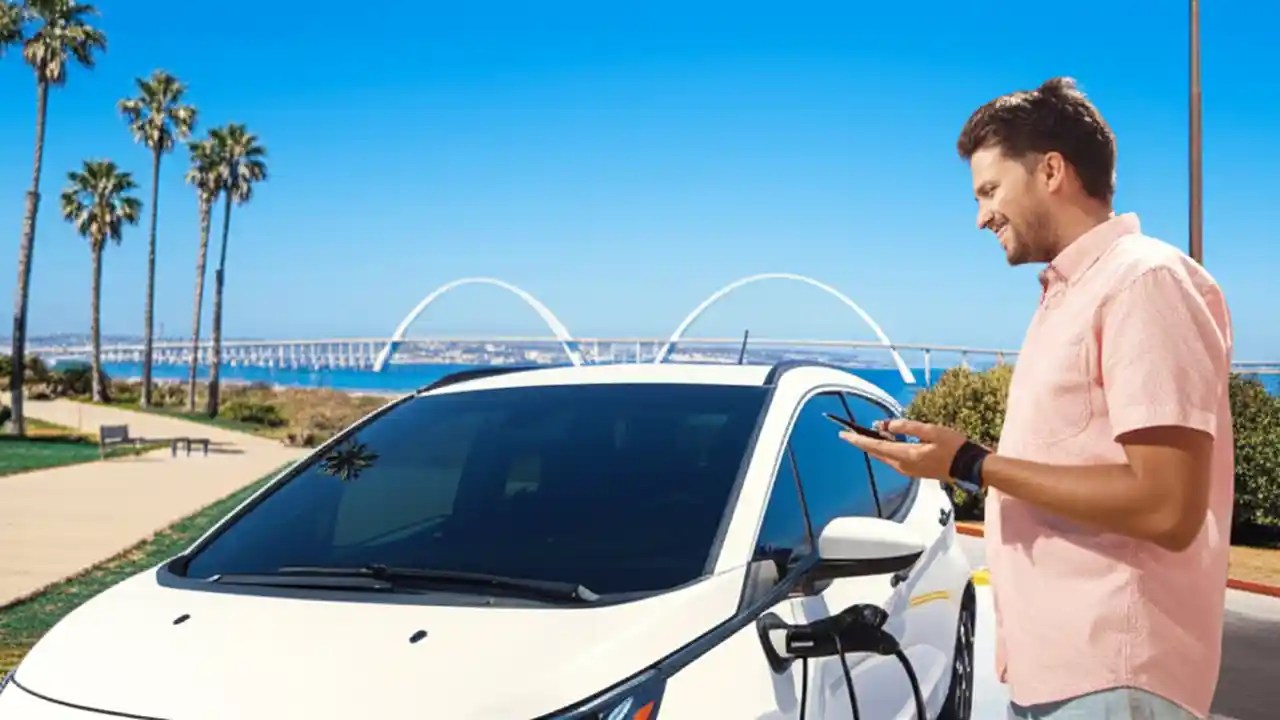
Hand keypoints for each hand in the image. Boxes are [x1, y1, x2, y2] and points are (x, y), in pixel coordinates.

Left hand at [838, 419, 972, 482]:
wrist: (969, 466)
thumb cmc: (954, 446)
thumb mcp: (931, 431)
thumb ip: (907, 427)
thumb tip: (886, 426)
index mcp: (906, 455)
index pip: (875, 447)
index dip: (858, 440)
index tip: (843, 434)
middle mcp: (903, 466)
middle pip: (876, 453)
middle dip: (861, 442)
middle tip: (847, 433)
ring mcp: (908, 470)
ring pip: (883, 457)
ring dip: (872, 446)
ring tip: (862, 435)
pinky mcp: (914, 470)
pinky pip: (893, 459)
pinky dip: (884, 450)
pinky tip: (883, 442)